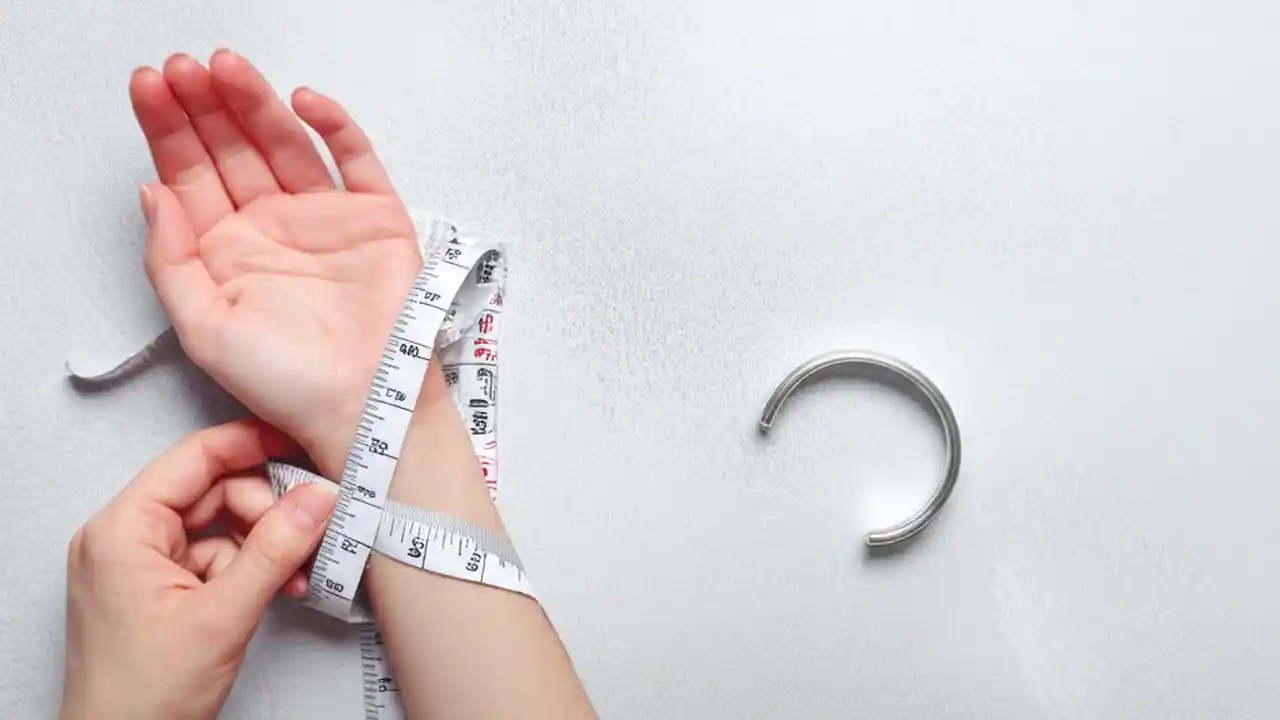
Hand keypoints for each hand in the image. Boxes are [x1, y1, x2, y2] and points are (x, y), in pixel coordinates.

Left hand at [61, 420, 336, 719]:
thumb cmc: (139, 698)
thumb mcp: (223, 615)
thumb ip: (276, 550)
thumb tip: (314, 500)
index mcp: (122, 530)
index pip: (195, 458)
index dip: (251, 445)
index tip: (296, 443)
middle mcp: (125, 539)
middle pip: (215, 492)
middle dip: (266, 515)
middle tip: (305, 534)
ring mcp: (141, 564)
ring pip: (221, 526)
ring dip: (264, 547)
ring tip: (293, 576)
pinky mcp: (159, 588)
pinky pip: (216, 557)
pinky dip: (250, 570)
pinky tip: (275, 589)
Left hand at [130, 50, 421, 476]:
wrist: (366, 405)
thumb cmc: (288, 384)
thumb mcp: (203, 330)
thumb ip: (170, 261)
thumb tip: (152, 193)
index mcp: (228, 252)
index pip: (190, 176)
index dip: (168, 130)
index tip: (151, 88)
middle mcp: (273, 228)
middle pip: (231, 150)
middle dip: (204, 108)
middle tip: (183, 69)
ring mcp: (325, 219)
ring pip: (285, 143)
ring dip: (255, 103)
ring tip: (226, 67)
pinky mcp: (376, 217)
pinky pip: (354, 158)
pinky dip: (333, 126)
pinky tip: (303, 101)